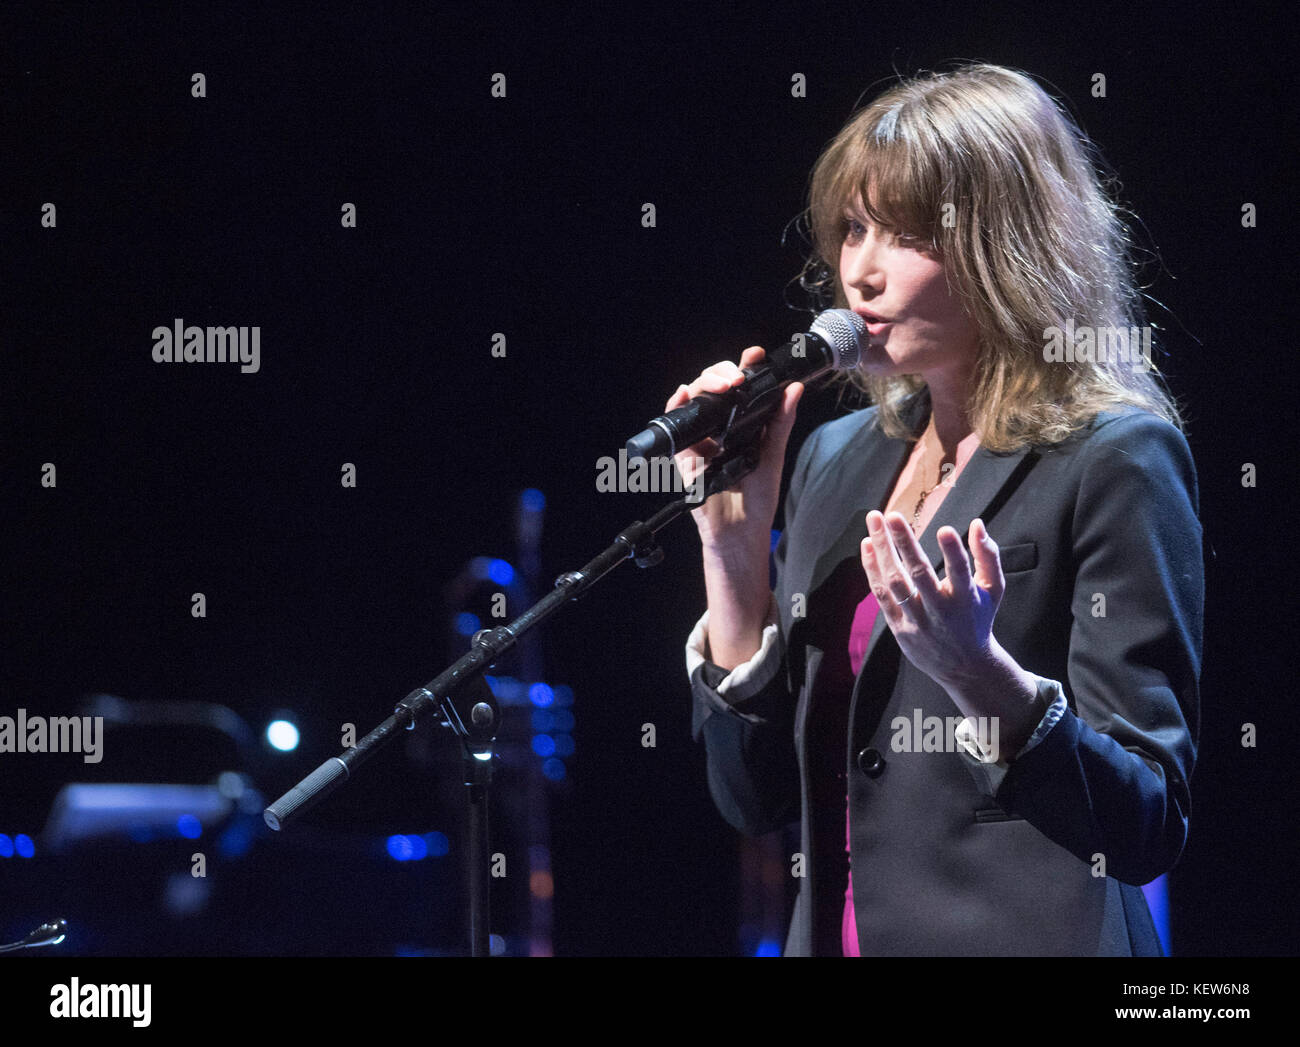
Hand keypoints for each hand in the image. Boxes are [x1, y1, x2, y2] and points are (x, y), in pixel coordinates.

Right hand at [665, 346, 802, 550]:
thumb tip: (794, 389)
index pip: (741, 388)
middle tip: (738, 377)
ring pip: (694, 398)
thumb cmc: (758, 498)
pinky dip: (676, 405)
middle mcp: (719, 426)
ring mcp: (700, 438)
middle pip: (714, 387)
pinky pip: (674, 424)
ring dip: (704, 384)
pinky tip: (684, 394)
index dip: (745, 367)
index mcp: (742, 423)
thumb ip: (780, 421)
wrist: (740, 530)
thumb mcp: (773, 454)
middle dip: (723, 373)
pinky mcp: (683, 452)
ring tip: (723, 385)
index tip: (756, 355)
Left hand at [859, 510, 1004, 689]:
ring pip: (895, 583)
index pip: (960, 572)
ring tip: (874, 519)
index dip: (952, 552)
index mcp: (966, 599)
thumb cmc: (978, 618)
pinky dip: (872, 570)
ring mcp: (916, 620)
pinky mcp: (898, 627)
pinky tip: (867, 545)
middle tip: (892, 515)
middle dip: (905, 543)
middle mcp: (940, 610)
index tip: (944, 529)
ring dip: (882, 550)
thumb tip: (977, 524)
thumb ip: (988, 556)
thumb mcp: (994, 589)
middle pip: (918, 574)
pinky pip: (881, 595)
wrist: (963, 666)